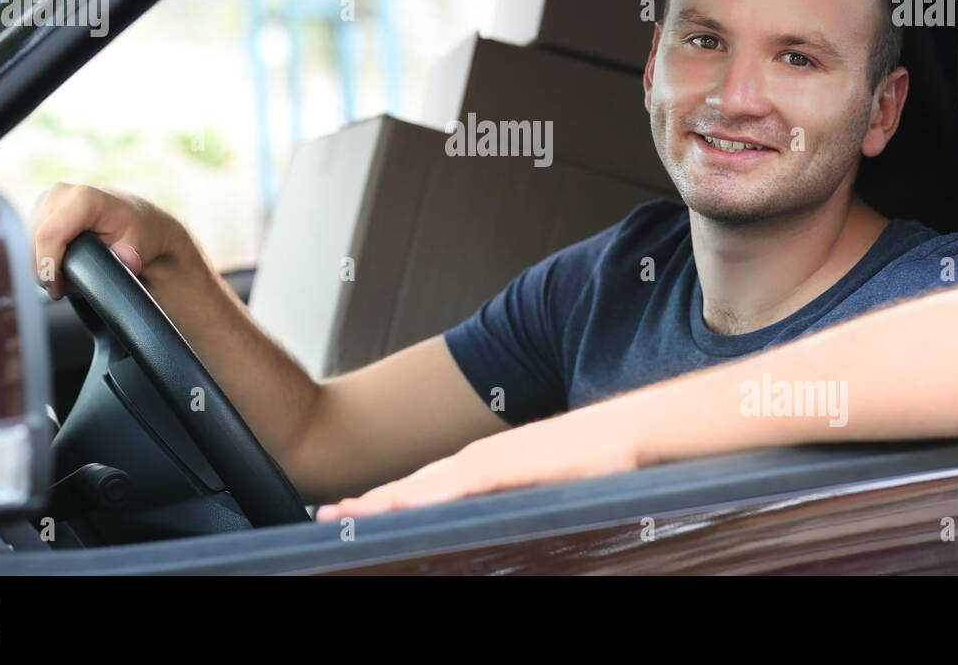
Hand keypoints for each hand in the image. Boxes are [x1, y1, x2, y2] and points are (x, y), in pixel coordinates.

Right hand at [31, 183, 185, 299]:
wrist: (137, 220)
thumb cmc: (139, 231)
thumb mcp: (141, 243)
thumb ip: (131, 254)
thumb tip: (127, 260)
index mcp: (83, 197)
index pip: (48, 235)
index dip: (48, 265)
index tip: (58, 289)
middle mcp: (60, 193)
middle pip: (34, 242)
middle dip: (47, 269)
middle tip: (70, 287)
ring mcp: (46, 200)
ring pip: (28, 244)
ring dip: (44, 265)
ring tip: (71, 274)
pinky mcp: (39, 210)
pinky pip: (29, 242)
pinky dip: (43, 257)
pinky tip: (63, 263)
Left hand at [314, 405, 643, 520]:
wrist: (630, 431)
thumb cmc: (595, 464)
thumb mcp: (542, 492)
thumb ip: (513, 504)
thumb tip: (497, 526)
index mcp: (487, 468)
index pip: (425, 488)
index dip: (387, 502)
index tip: (350, 515)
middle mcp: (480, 460)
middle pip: (413, 484)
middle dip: (369, 502)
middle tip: (327, 518)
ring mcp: (492, 460)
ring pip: (424, 484)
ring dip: (383, 500)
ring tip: (344, 516)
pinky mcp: (509, 465)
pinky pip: (457, 484)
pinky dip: (424, 495)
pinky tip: (397, 506)